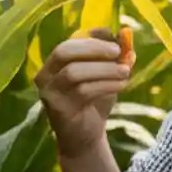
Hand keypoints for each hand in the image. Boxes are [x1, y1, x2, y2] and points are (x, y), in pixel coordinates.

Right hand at [34, 27, 135, 158]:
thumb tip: (125, 33)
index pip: (71, 40)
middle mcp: (45, 74)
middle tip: (117, 52)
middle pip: (64, 51)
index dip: (94, 36)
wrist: (85, 138)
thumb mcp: (107, 75)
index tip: (118, 38)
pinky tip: (121, 85)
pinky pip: (83, 91)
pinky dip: (105, 85)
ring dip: (104, 69)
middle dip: (93, 48)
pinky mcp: (58, 109)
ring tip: (125, 72)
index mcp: (55, 62)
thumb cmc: (94, 102)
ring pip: (74, 72)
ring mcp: (49, 92)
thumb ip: (115, 56)